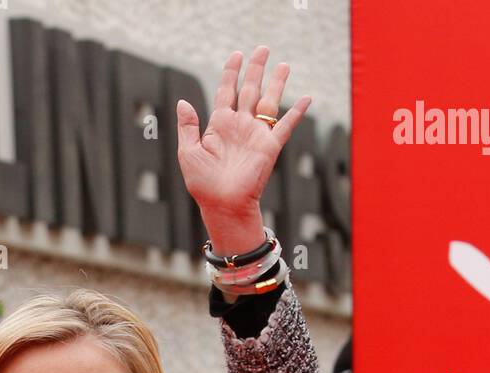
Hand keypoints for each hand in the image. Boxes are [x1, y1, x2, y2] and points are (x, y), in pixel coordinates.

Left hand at [176, 47, 311, 251]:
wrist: (223, 205)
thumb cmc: (203, 184)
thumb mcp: (188, 152)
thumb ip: (187, 126)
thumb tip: (183, 102)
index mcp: (219, 124)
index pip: (227, 91)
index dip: (231, 72)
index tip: (236, 55)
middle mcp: (239, 126)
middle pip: (250, 90)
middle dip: (256, 69)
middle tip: (263, 49)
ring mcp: (255, 135)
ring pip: (269, 101)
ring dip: (276, 83)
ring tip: (283, 65)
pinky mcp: (269, 147)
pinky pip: (285, 126)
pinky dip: (296, 113)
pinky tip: (306, 99)